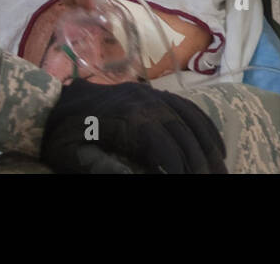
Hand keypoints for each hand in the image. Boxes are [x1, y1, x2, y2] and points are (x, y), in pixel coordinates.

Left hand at [42, 79, 227, 173]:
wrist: (57, 100)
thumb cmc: (63, 134)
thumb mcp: (74, 156)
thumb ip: (103, 168)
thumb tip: (138, 177)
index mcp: (129, 120)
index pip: (167, 151)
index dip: (181, 172)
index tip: (191, 185)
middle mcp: (148, 103)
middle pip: (185, 137)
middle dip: (201, 165)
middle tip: (214, 181)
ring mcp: (154, 96)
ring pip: (193, 121)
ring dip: (210, 147)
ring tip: (221, 171)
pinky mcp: (156, 94)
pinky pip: (189, 108)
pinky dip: (206, 128)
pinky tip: (216, 148)